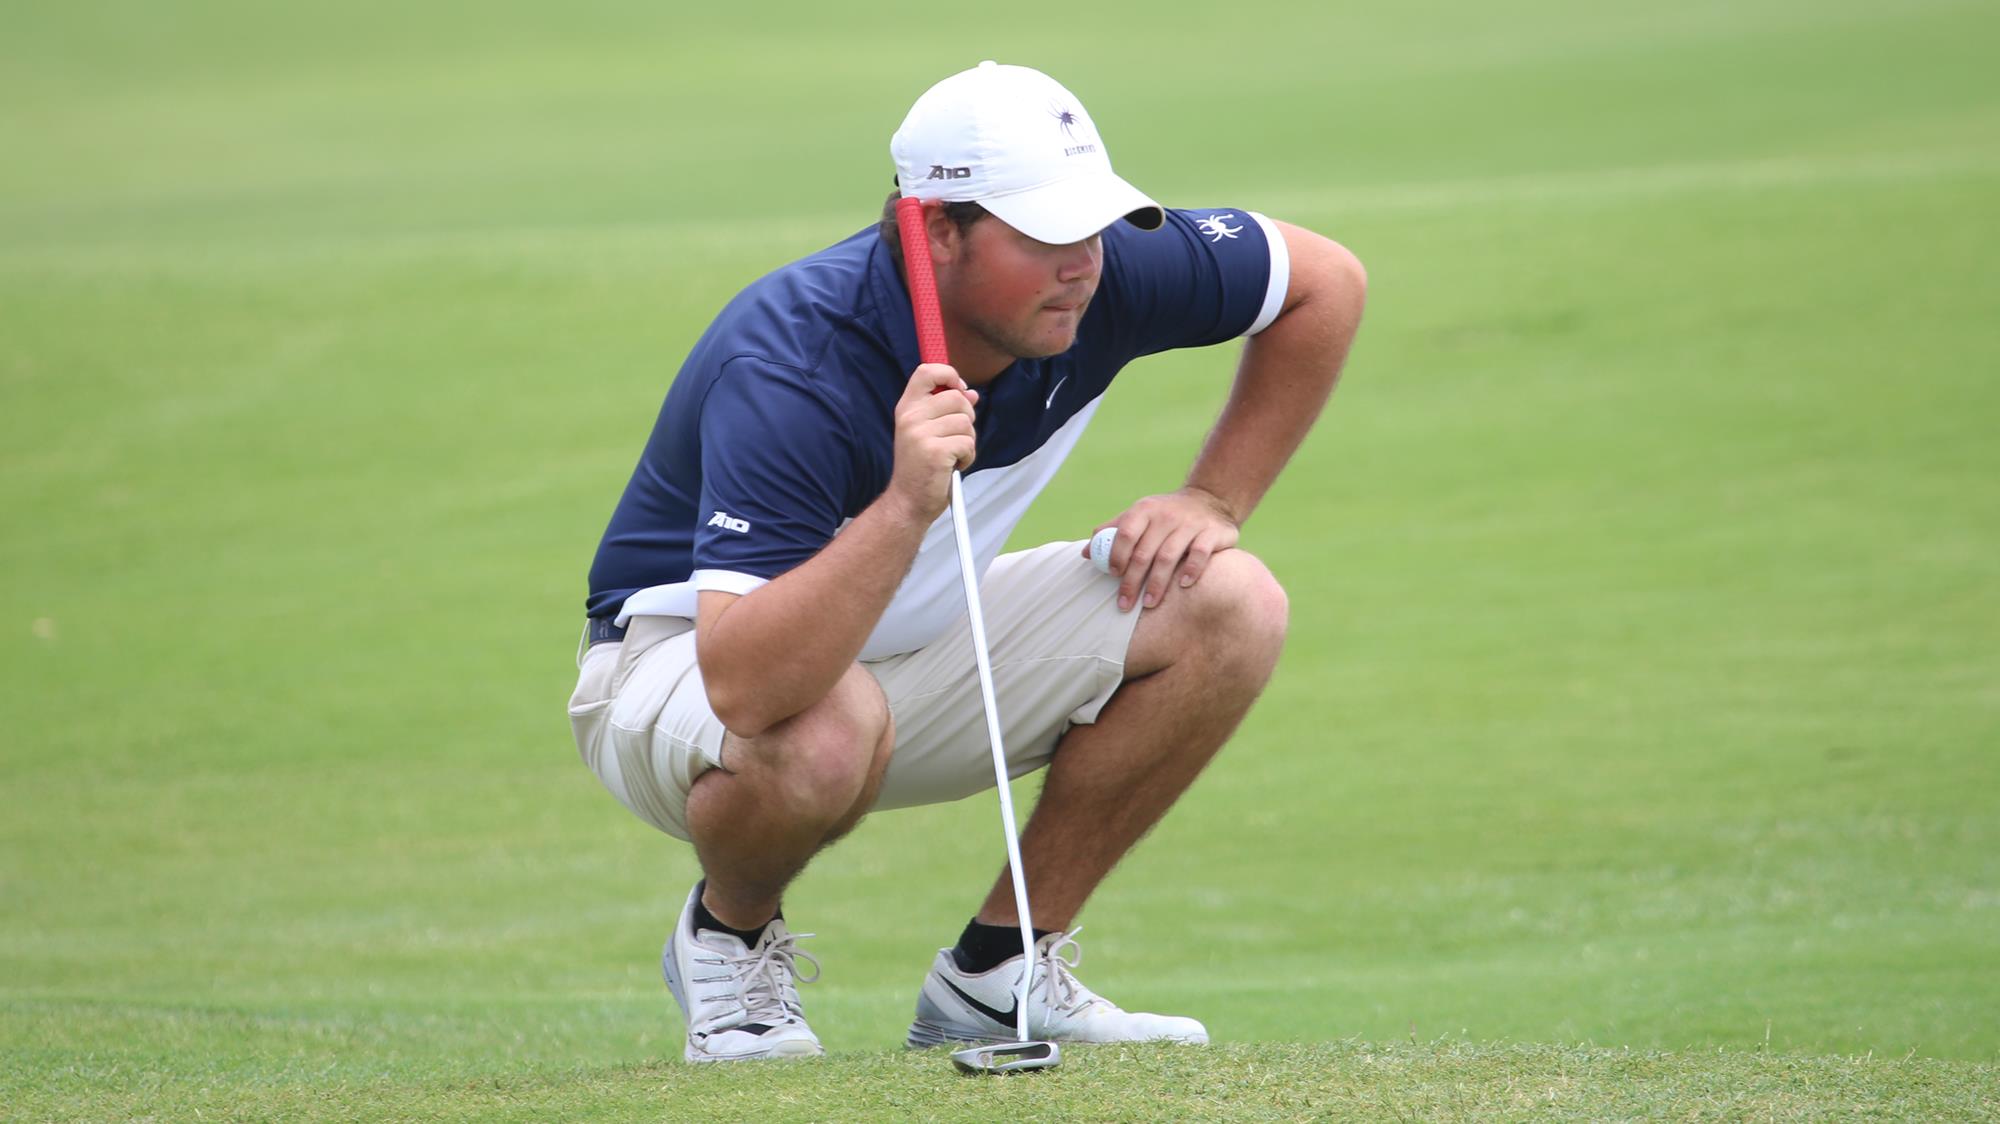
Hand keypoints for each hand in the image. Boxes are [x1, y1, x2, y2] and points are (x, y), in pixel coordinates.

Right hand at [887, 363, 977, 521]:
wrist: (908, 501)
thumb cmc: (920, 467)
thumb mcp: (927, 432)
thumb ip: (947, 410)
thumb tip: (971, 393)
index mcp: (907, 408)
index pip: (926, 371)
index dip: (949, 374)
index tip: (959, 390)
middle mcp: (911, 417)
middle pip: (957, 397)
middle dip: (967, 418)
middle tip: (955, 438)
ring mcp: (921, 434)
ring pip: (966, 422)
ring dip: (967, 441)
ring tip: (952, 455)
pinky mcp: (935, 452)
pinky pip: (968, 443)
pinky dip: (968, 457)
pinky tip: (954, 465)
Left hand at [1085, 487, 1239, 611]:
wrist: (1209, 498)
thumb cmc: (1165, 515)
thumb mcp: (1140, 515)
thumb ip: (1113, 532)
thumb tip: (1085, 553)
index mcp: (1145, 510)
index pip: (1125, 534)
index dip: (1116, 556)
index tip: (1113, 576)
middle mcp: (1166, 515)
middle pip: (1144, 552)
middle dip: (1132, 581)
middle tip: (1125, 604)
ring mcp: (1190, 523)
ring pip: (1168, 556)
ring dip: (1157, 583)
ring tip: (1149, 604)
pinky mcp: (1212, 532)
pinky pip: (1200, 553)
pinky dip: (1191, 570)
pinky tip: (1183, 585)